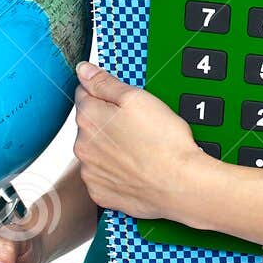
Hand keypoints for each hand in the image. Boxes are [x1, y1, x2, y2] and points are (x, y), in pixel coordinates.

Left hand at [72, 60, 201, 218]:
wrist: (180, 184)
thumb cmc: (164, 141)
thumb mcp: (137, 98)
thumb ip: (104, 82)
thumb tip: (84, 70)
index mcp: (88, 117)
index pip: (84, 93)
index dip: (105, 93)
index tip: (122, 101)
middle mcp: (82, 146)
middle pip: (89, 125)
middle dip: (108, 122)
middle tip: (138, 127)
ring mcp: (90, 172)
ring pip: (96, 152)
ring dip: (110, 148)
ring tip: (139, 149)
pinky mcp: (100, 193)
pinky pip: (102, 177)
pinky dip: (114, 172)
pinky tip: (134, 168)